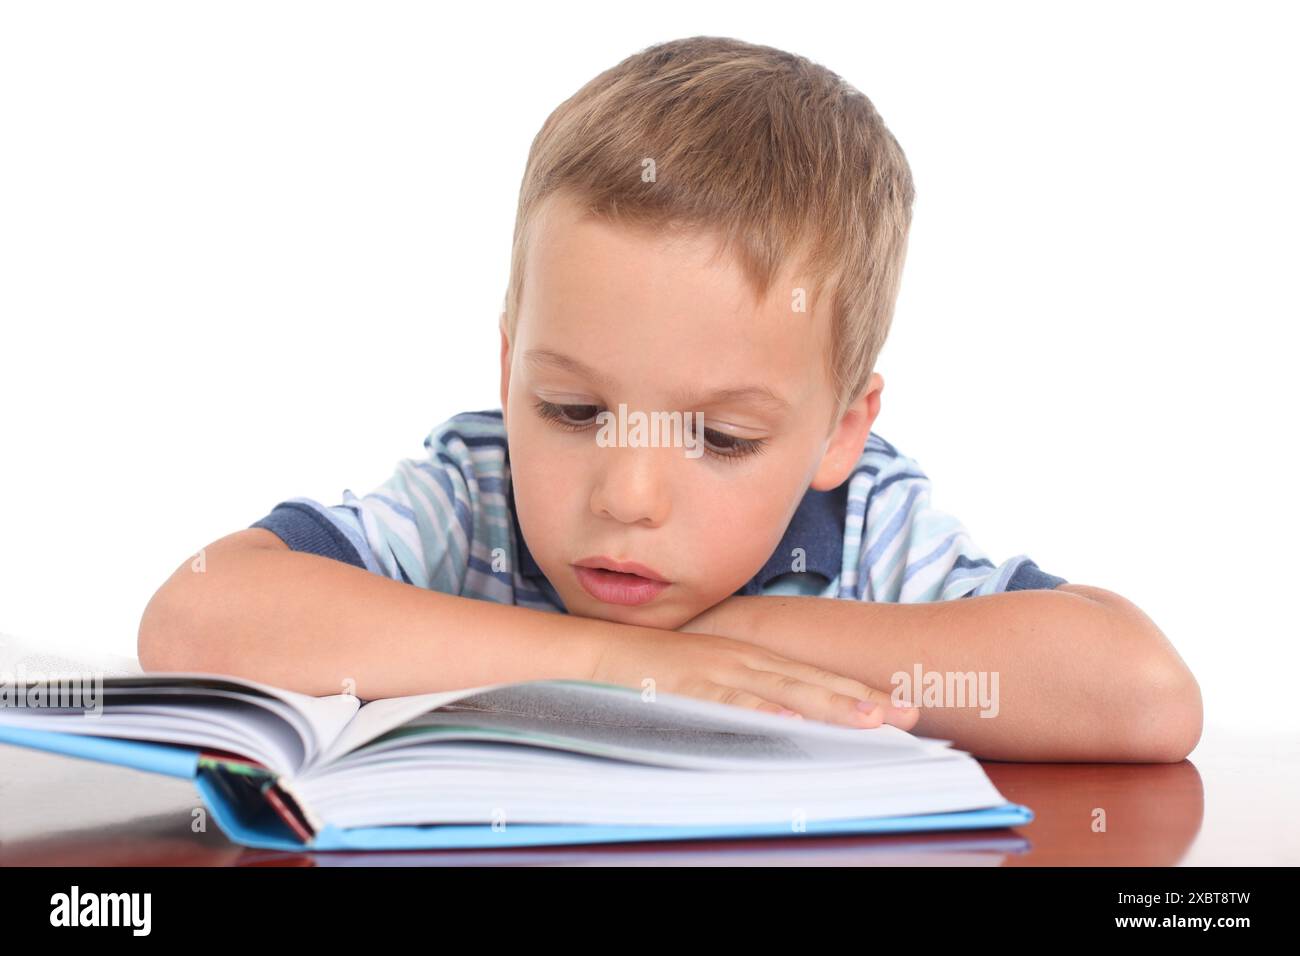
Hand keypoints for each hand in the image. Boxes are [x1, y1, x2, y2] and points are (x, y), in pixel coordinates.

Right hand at [590, 616, 915, 729]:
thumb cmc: (650, 673)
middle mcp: (741, 658)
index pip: (813, 677)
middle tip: (909, 714)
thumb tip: (781, 723)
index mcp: (748, 658)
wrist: (595, 653)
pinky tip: (791, 722)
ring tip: (872, 719)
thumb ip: (741, 697)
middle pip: (812, 680)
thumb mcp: (704, 682)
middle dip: (863, 698)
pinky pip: (731, 701)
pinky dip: (763, 710)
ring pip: (783, 690)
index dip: (857, 692)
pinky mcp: (688, 685)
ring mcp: (716, 670)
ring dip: (828, 703)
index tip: (899, 708)